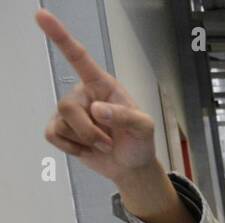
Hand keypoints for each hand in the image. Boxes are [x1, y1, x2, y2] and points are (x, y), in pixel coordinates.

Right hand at [37, 10, 156, 184]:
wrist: (131, 166)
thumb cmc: (138, 142)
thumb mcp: (144, 128)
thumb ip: (126, 116)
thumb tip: (97, 109)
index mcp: (102, 85)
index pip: (79, 58)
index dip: (60, 37)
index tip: (42, 16)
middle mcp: (83, 94)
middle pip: (68, 106)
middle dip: (89, 131)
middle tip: (108, 142)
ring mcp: (71, 112)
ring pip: (62, 123)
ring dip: (85, 140)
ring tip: (102, 144)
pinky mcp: (61, 129)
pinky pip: (53, 135)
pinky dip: (72, 148)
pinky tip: (86, 149)